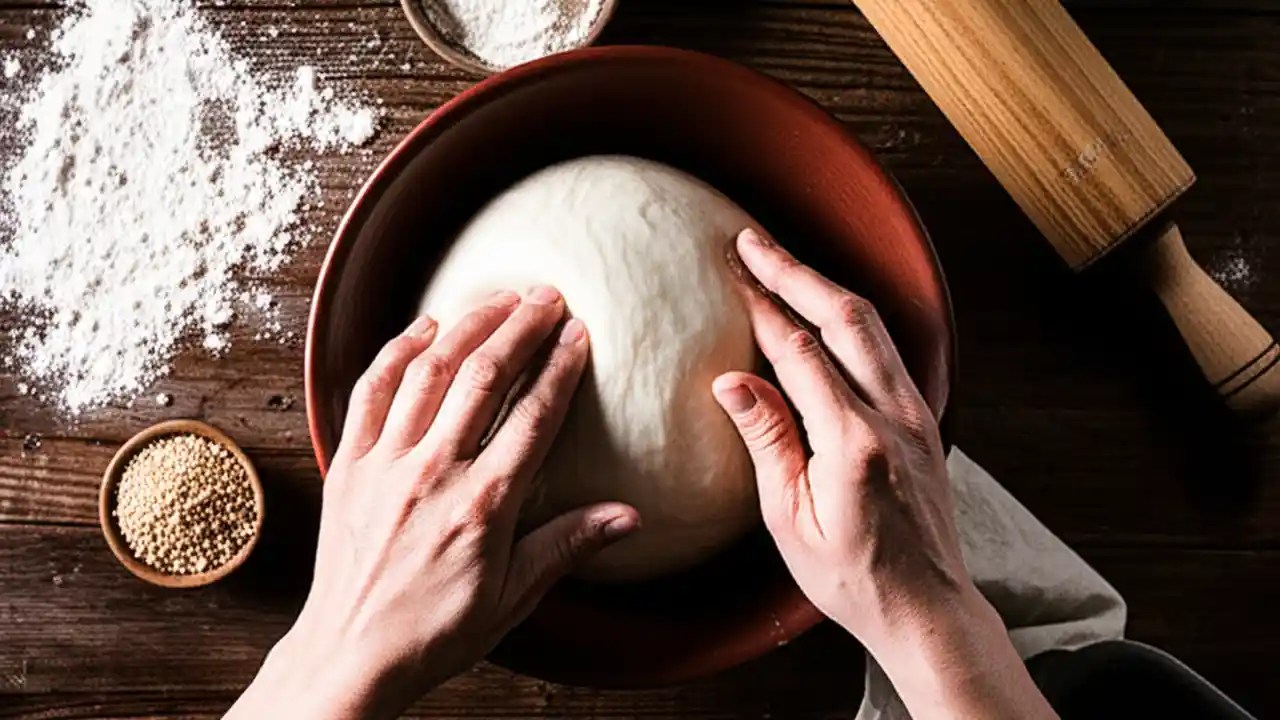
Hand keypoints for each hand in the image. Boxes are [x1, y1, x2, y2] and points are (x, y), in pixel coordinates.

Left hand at [229, 288, 638, 719]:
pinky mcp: (350, 465)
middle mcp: (433, 474)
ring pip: (427, 371)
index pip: (533, 415)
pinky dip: (396, 351)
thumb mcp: (515, 597)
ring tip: (497, 297)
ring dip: (465, 325)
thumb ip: (569, 545)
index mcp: (484, 506)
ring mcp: (385, 464)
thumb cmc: (437, 632)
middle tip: (546, 295)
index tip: (579, 332)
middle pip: (482, 376)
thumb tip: (630, 517)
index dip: (560, 366)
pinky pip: (370, 391)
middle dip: (520, 326)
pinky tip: (423, 327)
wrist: (352, 656)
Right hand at [714, 229, 1055, 719]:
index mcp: (853, 444)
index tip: (730, 272)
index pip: (800, 352)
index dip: (763, 305)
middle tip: (751, 239)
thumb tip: (730, 380)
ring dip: (825, 284)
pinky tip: (827, 306)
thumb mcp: (790, 520)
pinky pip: (886, 349)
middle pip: (845, 317)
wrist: (927, 608)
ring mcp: (916, 414)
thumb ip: (766, 441)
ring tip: (782, 259)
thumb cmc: (852, 578)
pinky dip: (852, 316)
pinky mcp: (924, 420)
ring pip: (872, 326)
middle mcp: (893, 417)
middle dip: (795, 270)